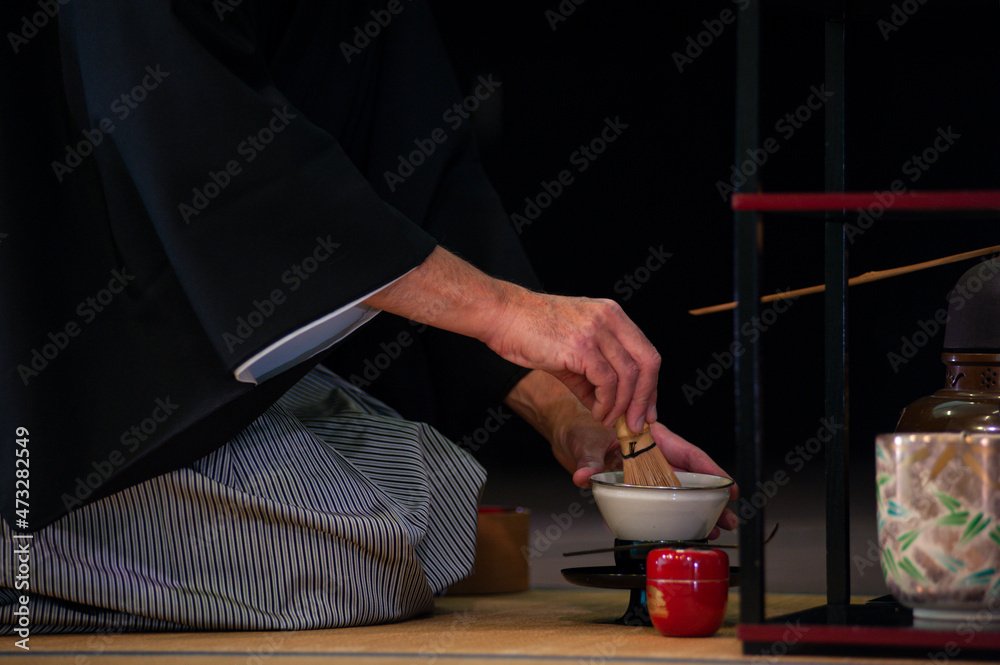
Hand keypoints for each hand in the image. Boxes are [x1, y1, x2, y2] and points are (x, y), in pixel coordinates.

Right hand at [485, 289, 659, 431]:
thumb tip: (606, 407)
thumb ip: (592, 377)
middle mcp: (609, 319)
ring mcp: (596, 331)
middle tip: (637, 423)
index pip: (646, 352)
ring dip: (622, 406)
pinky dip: (605, 404)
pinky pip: (606, 382)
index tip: (646, 409)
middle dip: (644, 398)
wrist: (502, 316)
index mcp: (612, 315)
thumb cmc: (531, 329)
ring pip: (628, 376)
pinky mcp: (580, 346)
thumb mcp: (571, 350)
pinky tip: (597, 412)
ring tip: (610, 420)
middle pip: (647, 362)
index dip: (650, 385)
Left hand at [506, 372, 736, 540]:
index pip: (687, 452)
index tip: (728, 487)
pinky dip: (667, 515)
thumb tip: (584, 476)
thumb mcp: (584, 442)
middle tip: (727, 519)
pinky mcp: (634, 484)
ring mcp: (644, 470)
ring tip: (711, 530)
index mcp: (648, 437)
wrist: (565, 432)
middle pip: (689, 476)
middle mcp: (651, 454)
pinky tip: (679, 529)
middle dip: (710, 498)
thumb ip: (588, 460)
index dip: (711, 470)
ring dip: (694, 510)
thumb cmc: (579, 427)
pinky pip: (655, 501)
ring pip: (676, 491)